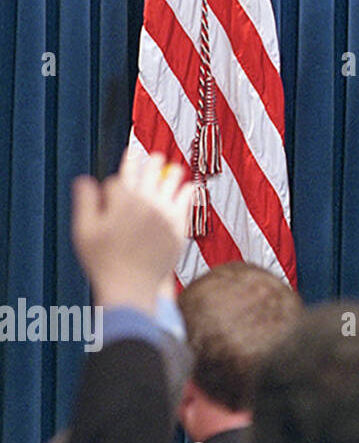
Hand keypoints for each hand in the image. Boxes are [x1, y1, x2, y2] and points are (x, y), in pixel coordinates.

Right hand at [71, 150, 192, 312]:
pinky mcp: (179, 226)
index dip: (124, 168)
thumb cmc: (103, 261)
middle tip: (155, 156)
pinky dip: (188, 191)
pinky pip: (186, 201)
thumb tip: (85, 179)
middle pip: (149, 171)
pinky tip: (190, 186)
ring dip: (172, 172)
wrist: (131, 286)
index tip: (131, 155)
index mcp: (120, 202)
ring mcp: (164, 213)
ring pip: (171, 181)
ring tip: (175, 169)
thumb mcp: (84, 232)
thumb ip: (85, 203)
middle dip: (150, 161)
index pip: (123, 176)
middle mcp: (144, 203)